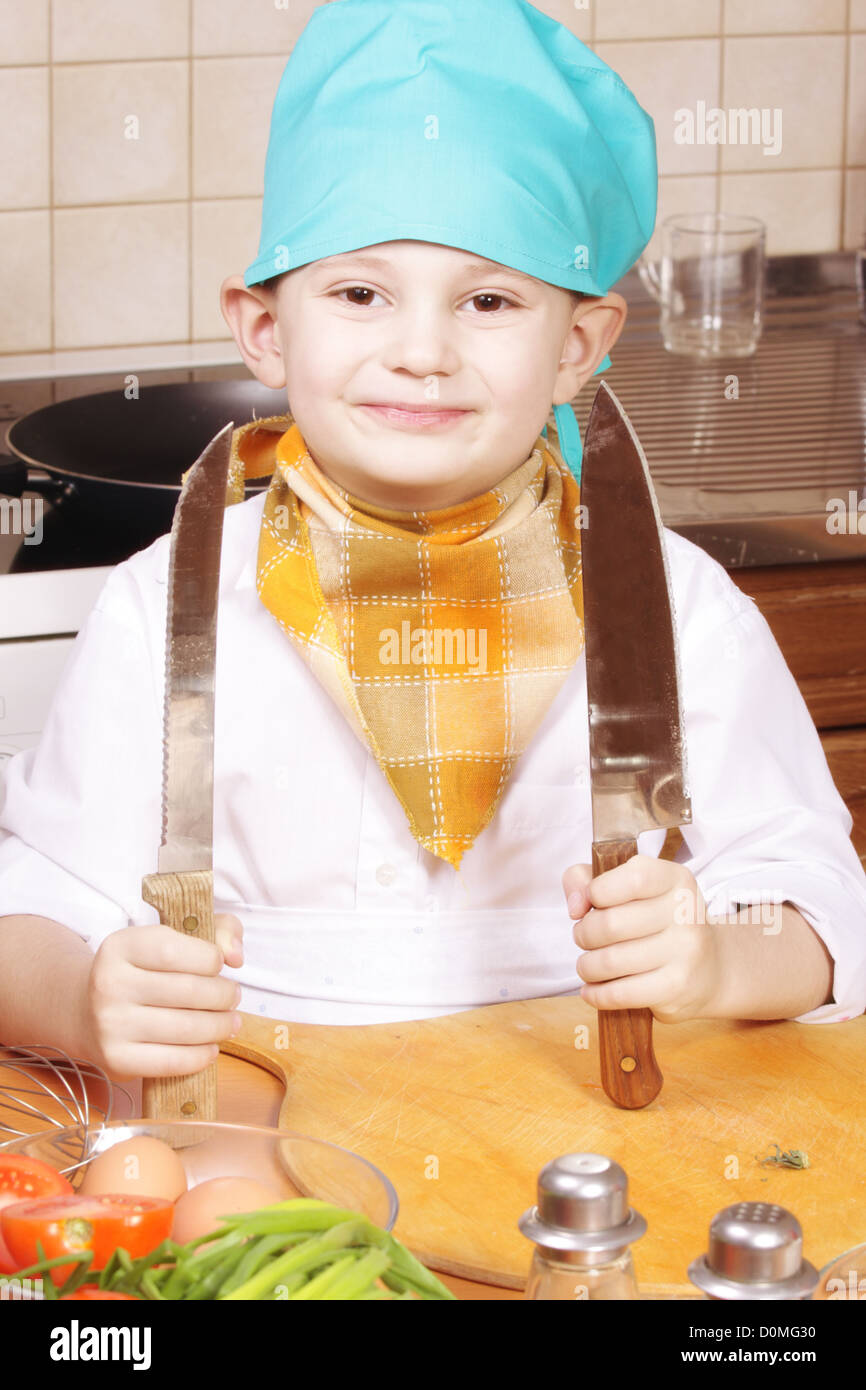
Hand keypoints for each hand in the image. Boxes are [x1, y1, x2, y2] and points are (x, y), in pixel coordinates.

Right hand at [84, 913, 244, 1079]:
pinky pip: (173, 1061)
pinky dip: (202, 1056)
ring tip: (230, 1022)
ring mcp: (110, 1024)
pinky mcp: (117, 1058)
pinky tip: (211, 1047)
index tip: (220, 965)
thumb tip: (236, 956)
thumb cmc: (143, 970)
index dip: (211, 958)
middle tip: (233, 997)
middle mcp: (109, 983)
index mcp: (121, 946)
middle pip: (188, 991)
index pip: (175, 950)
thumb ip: (217, 930)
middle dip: (224, 995)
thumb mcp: (170, 938)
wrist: (85, 1011)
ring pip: (187, 1028)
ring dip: (220, 1026)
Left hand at [562, 854, 721, 1023]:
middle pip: (610, 924)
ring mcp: (685, 952)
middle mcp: (685, 913)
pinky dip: (596, 994)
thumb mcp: (630, 889)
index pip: (632, 878)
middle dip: (583, 934)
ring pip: (609, 961)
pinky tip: (593, 990)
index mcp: (675, 880)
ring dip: (586, 966)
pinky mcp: (676, 988)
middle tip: (585, 939)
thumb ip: (587, 880)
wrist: (711, 969)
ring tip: (589, 965)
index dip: (598, 890)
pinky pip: (620, 993)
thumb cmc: (656, 922)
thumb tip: (575, 906)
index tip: (591, 902)